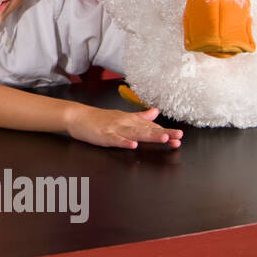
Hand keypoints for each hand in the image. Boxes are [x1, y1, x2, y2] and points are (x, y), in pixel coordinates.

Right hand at [64, 105, 181, 148]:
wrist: (77, 116)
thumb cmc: (99, 119)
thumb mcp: (122, 116)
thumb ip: (140, 116)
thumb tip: (156, 112)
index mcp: (130, 120)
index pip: (151, 126)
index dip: (165, 131)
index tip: (179, 137)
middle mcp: (125, 123)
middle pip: (147, 129)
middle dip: (163, 133)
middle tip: (178, 137)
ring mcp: (114, 129)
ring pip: (134, 132)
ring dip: (149, 135)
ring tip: (163, 138)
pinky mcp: (103, 135)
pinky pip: (115, 139)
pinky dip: (124, 142)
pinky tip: (133, 145)